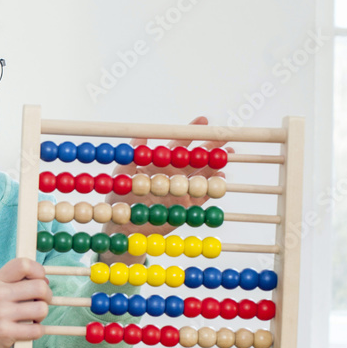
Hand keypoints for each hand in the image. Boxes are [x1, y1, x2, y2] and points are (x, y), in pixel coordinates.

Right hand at [0, 258, 49, 347]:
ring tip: (32, 318)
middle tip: (40, 303)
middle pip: (40, 287)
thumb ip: (16, 283)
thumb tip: (45, 281)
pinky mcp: (4, 333)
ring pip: (41, 309)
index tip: (39, 281)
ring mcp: (0, 313)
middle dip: (47, 296)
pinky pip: (36, 330)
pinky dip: (37, 331)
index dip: (38, 271)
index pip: (23, 264)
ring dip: (42, 315)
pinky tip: (28, 330)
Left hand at [99, 116, 233, 265]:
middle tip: (225, 135)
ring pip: (202, 173)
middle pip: (195, 157)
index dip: (190, 132)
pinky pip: (202, 196)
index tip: (203, 121)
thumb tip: (141, 135)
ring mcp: (181, 190)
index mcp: (159, 164)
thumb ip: (132, 156)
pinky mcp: (185, 207)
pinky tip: (220, 178)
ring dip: (215, 164)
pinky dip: (212, 187)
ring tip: (228, 154)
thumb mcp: (122, 175)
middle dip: (210, 145)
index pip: (177, 144)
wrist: (122, 226)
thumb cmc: (118, 198)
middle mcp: (173, 174)